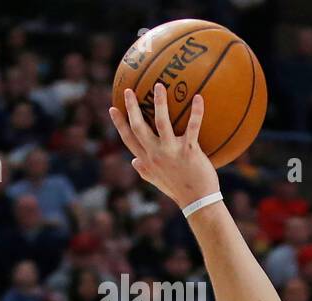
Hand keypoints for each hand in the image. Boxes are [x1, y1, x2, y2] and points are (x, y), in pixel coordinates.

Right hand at [109, 84, 218, 209]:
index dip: (119, 123)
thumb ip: (144, 171)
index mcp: (147, 160)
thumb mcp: (157, 181)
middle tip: (129, 90)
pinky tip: (198, 97)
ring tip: (159, 86)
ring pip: (161, 122)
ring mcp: (171, 152)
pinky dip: (196, 112)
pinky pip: (193, 127)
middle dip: (132, 107)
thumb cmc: (179, 191)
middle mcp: (155, 154)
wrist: (198, 203)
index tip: (113, 108)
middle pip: (139, 127)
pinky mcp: (189, 151)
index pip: (128, 139)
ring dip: (159, 102)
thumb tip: (133, 161)